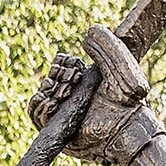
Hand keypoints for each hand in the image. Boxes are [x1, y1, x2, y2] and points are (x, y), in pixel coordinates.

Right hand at [26, 25, 164, 165]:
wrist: (126, 126)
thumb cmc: (128, 100)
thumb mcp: (119, 67)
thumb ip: (108, 47)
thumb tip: (89, 32)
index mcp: (84, 82)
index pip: (60, 65)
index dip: (63, 62)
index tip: (74, 62)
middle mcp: (72, 97)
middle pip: (49, 79)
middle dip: (57, 75)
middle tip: (73, 79)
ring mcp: (64, 114)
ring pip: (40, 96)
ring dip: (48, 90)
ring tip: (64, 92)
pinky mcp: (58, 132)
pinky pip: (36, 116)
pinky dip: (40, 106)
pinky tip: (52, 102)